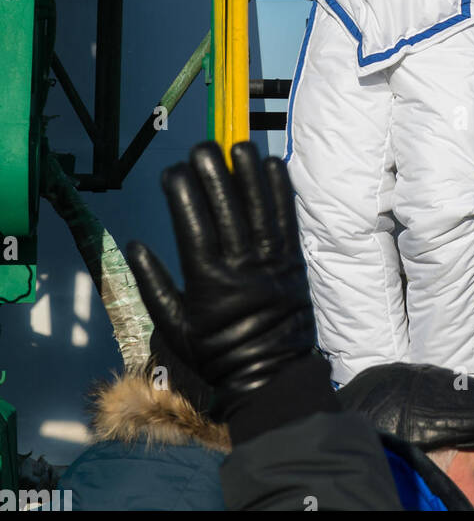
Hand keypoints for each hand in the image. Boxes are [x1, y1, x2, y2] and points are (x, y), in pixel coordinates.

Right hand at [126, 142, 316, 419]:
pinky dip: (281, 188)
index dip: (181, 193)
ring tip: (236, 146)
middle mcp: (240, 265)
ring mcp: (271, 259)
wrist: (272, 374)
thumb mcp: (175, 328)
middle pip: (226, 207)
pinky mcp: (294, 258)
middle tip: (200, 148)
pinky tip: (271, 163)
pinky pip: (288, 216)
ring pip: (260, 205)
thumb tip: (133, 246)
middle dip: (212, 171)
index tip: (170, 172)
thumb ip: (153, 286)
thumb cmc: (216, 352)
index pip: (191, 224)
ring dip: (248, 170)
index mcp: (208, 282)